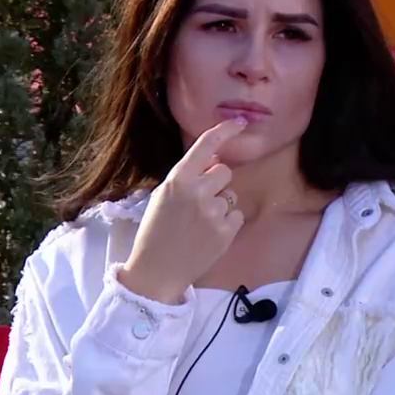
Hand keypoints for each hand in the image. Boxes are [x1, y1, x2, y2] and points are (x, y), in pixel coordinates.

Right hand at [119, 117, 247, 302]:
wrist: (155, 272)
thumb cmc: (156, 233)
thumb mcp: (163, 197)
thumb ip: (188, 179)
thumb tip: (215, 164)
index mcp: (177, 180)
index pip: (205, 146)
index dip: (224, 131)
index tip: (240, 122)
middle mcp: (197, 191)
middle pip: (225, 172)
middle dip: (217, 183)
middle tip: (199, 203)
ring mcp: (213, 212)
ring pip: (231, 195)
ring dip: (220, 205)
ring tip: (199, 224)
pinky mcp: (226, 231)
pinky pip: (237, 215)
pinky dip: (227, 224)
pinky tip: (208, 235)